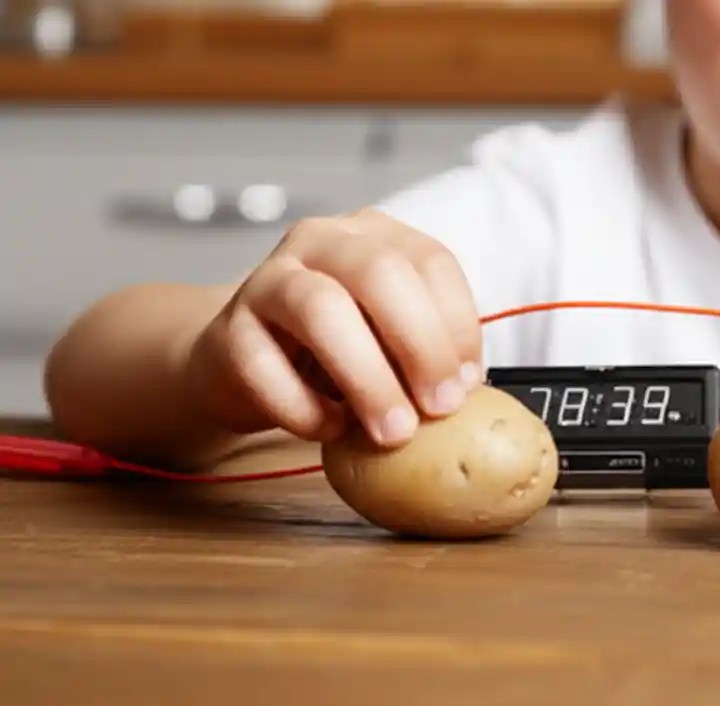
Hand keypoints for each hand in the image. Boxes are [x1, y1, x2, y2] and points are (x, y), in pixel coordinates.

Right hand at [186, 208, 483, 447]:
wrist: (239, 365)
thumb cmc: (332, 351)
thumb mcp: (387, 338)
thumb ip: (424, 350)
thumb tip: (464, 388)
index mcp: (374, 236)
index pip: (431, 262)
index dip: (457, 325)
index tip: (468, 384)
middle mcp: (321, 242)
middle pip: (379, 273)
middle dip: (419, 345)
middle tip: (440, 408)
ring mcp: (267, 280)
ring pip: (321, 309)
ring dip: (367, 377)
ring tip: (394, 432)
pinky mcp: (227, 331)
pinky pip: (264, 366)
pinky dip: (305, 408)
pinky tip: (330, 430)